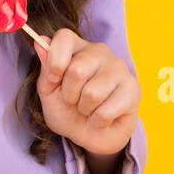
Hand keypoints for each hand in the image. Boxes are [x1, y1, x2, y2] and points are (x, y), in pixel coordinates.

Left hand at [32, 27, 139, 156]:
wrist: (89, 136)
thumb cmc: (67, 110)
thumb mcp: (48, 92)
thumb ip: (46, 69)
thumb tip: (40, 42)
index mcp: (77, 47)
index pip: (64, 37)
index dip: (55, 61)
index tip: (53, 79)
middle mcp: (100, 52)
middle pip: (77, 70)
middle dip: (69, 94)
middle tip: (74, 100)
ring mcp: (119, 68)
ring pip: (92, 93)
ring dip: (84, 109)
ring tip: (89, 108)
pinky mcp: (133, 89)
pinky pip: (106, 111)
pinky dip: (97, 121)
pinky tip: (102, 117)